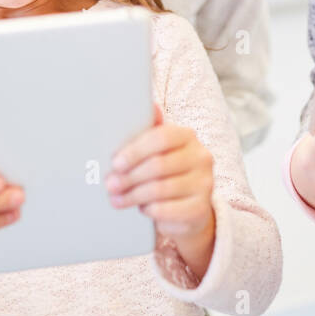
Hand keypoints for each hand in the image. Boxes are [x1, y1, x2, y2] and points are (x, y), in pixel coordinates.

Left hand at [106, 104, 214, 253]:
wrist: (189, 209)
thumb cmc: (166, 173)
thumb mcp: (158, 151)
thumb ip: (150, 131)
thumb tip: (149, 105)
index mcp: (187, 136)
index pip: (161, 138)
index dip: (135, 150)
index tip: (115, 162)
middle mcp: (201, 157)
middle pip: (158, 165)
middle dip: (129, 176)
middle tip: (110, 184)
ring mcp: (204, 184)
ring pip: (161, 189)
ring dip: (133, 195)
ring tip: (117, 199)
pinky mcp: (201, 209)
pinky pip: (168, 210)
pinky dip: (149, 210)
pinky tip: (141, 209)